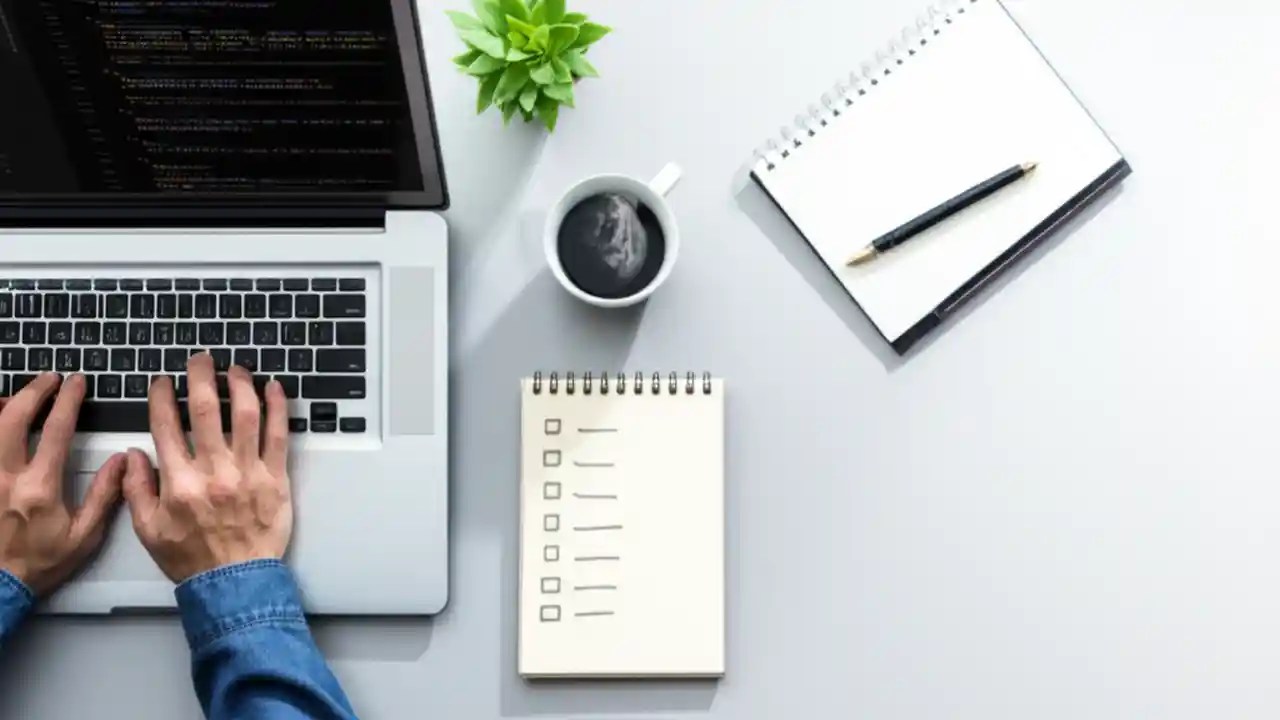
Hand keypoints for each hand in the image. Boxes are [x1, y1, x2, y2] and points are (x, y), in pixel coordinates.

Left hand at [0, 374, 125, 595]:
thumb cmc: (38, 565)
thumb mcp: (84, 537)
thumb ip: (105, 496)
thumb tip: (122, 462)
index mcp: (39, 488)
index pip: (57, 429)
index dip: (68, 400)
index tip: (76, 383)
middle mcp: (6, 477)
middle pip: (14, 417)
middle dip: (33, 390)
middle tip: (49, 378)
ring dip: (4, 405)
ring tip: (18, 395)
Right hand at [123, 356, 292, 582]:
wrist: (234, 581)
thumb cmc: (192, 559)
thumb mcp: (148, 530)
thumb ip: (136, 490)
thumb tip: (131, 456)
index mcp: (179, 482)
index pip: (166, 426)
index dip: (161, 397)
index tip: (161, 381)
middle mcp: (213, 471)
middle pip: (205, 409)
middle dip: (201, 376)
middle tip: (200, 359)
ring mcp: (247, 472)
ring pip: (245, 414)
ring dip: (240, 384)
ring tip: (236, 368)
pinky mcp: (275, 478)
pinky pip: (278, 435)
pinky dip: (277, 407)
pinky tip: (274, 388)